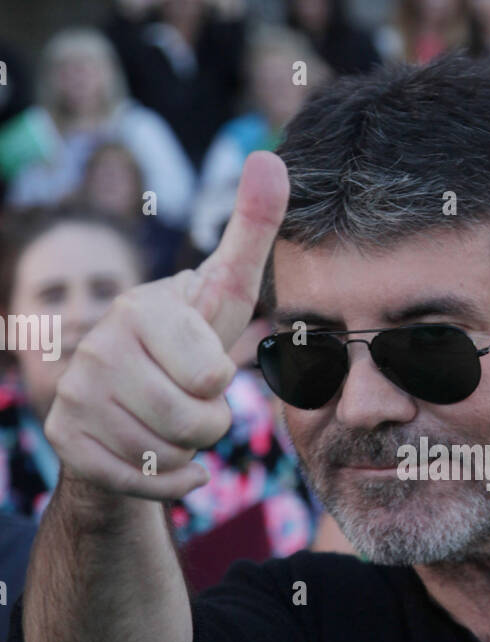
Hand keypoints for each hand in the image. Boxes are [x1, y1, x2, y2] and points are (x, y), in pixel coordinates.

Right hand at [44, 151, 288, 500]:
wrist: (128, 404)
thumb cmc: (188, 344)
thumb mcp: (225, 293)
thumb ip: (251, 230)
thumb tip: (270, 158)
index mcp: (139, 308)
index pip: (213, 375)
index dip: (220, 382)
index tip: (201, 366)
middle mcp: (97, 348)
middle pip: (196, 421)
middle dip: (210, 423)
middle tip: (192, 402)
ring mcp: (75, 395)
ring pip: (171, 454)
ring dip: (188, 451)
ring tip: (170, 423)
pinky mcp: (65, 441)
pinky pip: (144, 483)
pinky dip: (170, 482)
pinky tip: (166, 461)